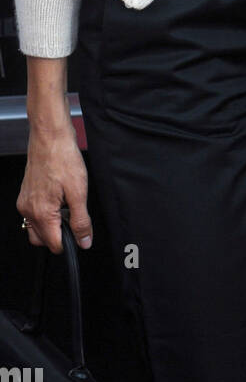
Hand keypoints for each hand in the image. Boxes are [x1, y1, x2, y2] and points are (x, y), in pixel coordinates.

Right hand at [17, 121, 91, 254]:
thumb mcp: (79, 192)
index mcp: (41, 213)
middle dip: (59, 235)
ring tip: (66, 206)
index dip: (70, 242)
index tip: (80, 232)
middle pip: (43, 240)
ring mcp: (24, 202)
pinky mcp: (25, 194)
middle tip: (74, 217)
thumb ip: (81, 221)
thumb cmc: (63, 159)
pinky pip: (33, 214)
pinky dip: (45, 213)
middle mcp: (28, 210)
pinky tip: (58, 198)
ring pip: (36, 228)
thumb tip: (84, 241)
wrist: (50, 136)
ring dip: (51, 225)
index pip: (54, 245)